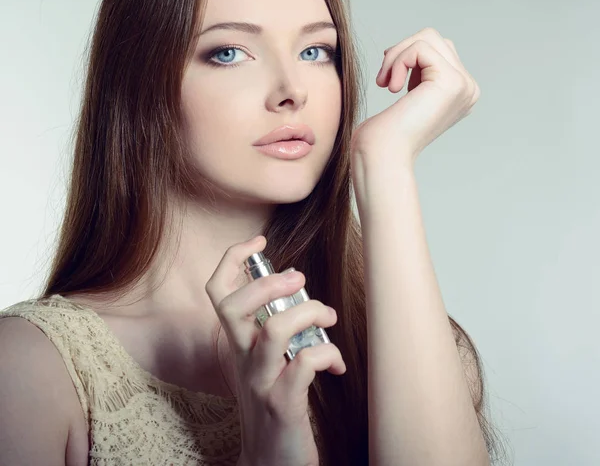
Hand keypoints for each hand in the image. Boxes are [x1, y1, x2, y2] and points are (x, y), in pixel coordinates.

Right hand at [205, 235, 345, 465]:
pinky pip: (303, 364)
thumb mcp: (266, 360)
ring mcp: (260, 382)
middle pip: (234, 307)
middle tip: (299, 278)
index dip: (232, 260)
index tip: (259, 241)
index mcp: (238, 344)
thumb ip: (273, 328)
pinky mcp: (282, 405)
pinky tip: (337, 362)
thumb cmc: (275, 401)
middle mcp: (242, 360)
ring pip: (274, 330)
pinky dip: (326, 353)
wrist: (270, 462)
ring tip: (327, 316)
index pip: (218, 293)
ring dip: (309, 313)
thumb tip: (299, 292)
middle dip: (269, 282)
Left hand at [350, 27, 479, 166]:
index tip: (388, 80)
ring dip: (397, 55)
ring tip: (384, 83)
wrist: (383, 156)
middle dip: (400, 52)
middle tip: (382, 80)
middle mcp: (468, 89)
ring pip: (427, 38)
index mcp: (460, 93)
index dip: (406, 57)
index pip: (437, 49)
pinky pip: (420, 47)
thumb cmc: (384, 134)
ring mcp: (463, 85)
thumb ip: (422, 72)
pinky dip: (398, 61)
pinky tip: (390, 87)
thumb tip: (422, 45)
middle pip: (434, 38)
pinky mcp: (451, 81)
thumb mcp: (409, 95)